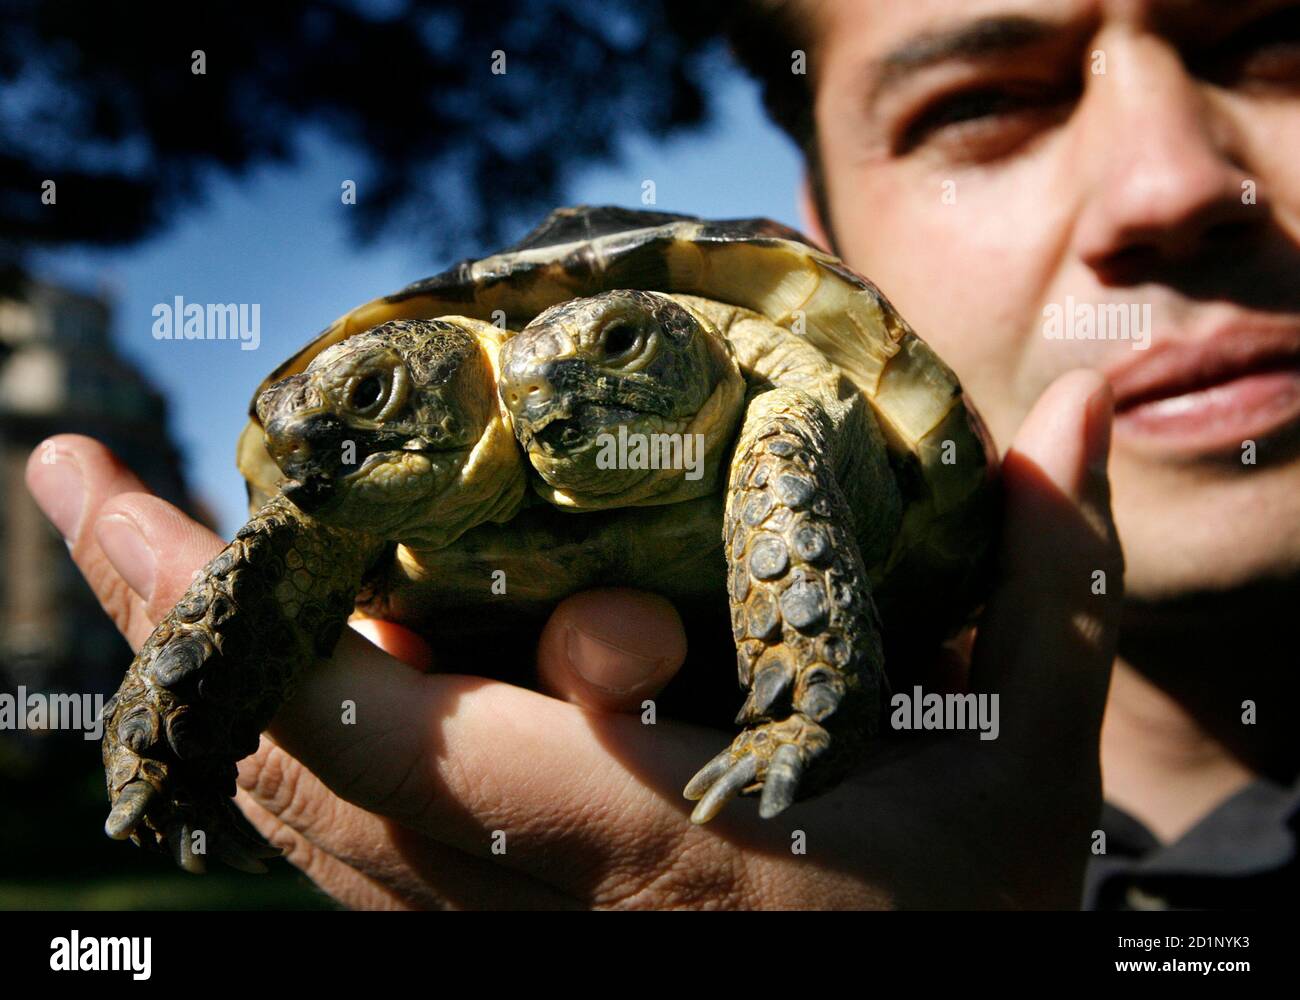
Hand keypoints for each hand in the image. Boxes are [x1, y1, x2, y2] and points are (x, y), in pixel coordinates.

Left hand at [27, 369, 1120, 908]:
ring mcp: (484, 927)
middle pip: (268, 746)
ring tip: (143, 543)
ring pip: (282, 804)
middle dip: (162, 607)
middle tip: (79, 478)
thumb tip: (1076, 416)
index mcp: (627, 829)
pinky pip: (332, 846)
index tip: (112, 477)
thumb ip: (1038, 585)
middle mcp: (519, 887)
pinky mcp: (487, 939)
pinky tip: (266, 670)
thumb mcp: (1022, 766)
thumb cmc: (957, 934)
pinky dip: (272, 745)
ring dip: (202, 671)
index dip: (237, 605)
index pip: (373, 717)